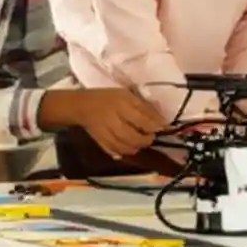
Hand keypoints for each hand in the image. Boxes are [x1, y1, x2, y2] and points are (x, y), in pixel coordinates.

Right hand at [39, 88, 165, 158]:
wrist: (81, 106)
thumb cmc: (108, 97)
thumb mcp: (127, 95)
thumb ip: (144, 108)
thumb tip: (162, 122)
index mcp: (121, 104)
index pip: (142, 119)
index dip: (155, 126)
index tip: (165, 128)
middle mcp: (112, 120)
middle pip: (133, 137)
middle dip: (146, 139)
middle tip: (151, 136)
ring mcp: (105, 133)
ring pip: (125, 147)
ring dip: (137, 147)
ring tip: (141, 141)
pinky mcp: (100, 142)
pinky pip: (115, 151)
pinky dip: (125, 151)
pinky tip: (130, 147)